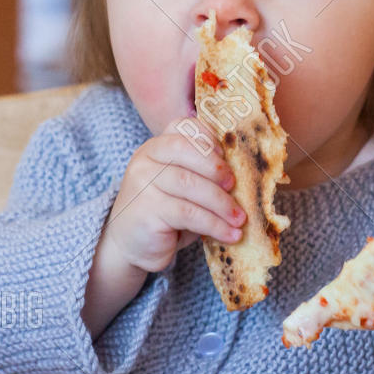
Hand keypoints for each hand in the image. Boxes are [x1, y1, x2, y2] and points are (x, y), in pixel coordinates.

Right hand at [103, 119, 243, 272]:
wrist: (130, 247)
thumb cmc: (165, 215)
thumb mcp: (182, 188)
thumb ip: (202, 174)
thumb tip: (243, 173)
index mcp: (155, 147)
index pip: (183, 127)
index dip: (209, 139)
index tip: (228, 158)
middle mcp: (145, 159)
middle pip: (187, 151)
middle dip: (217, 168)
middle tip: (235, 187)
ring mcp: (143, 184)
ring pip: (190, 184)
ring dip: (222, 203)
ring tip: (239, 219)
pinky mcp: (147, 211)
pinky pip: (189, 213)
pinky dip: (214, 225)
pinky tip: (229, 235)